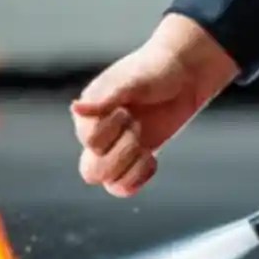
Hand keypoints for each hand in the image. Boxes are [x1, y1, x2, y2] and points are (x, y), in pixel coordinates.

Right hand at [71, 15, 238, 197]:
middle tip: (137, 129)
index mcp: (88, 114)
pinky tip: (152, 158)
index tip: (127, 110)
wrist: (184, 76)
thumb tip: (74, 108)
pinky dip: (139, 177)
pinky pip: (124, 187)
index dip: (112, 130)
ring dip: (131, 167)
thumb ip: (105, 98)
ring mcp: (115, 150)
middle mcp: (97, 136)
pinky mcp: (133, 160)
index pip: (90, 141)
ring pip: (108, 183)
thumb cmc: (154, 71)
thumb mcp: (132, 81)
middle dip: (121, 154)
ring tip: (146, 147)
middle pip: (91, 171)